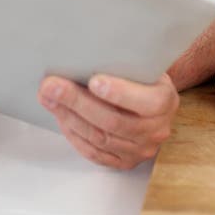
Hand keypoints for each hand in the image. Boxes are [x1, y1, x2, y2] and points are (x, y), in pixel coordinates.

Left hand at [38, 71, 178, 168]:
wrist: (155, 102)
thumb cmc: (145, 78)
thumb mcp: (146, 67)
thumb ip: (126, 65)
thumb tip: (87, 53)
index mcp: (166, 102)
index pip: (144, 101)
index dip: (118, 93)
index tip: (93, 81)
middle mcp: (155, 130)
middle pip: (113, 121)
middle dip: (78, 102)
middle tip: (52, 86)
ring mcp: (140, 150)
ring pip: (99, 138)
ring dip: (69, 117)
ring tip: (48, 98)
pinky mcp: (124, 161)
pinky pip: (95, 153)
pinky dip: (74, 135)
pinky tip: (60, 117)